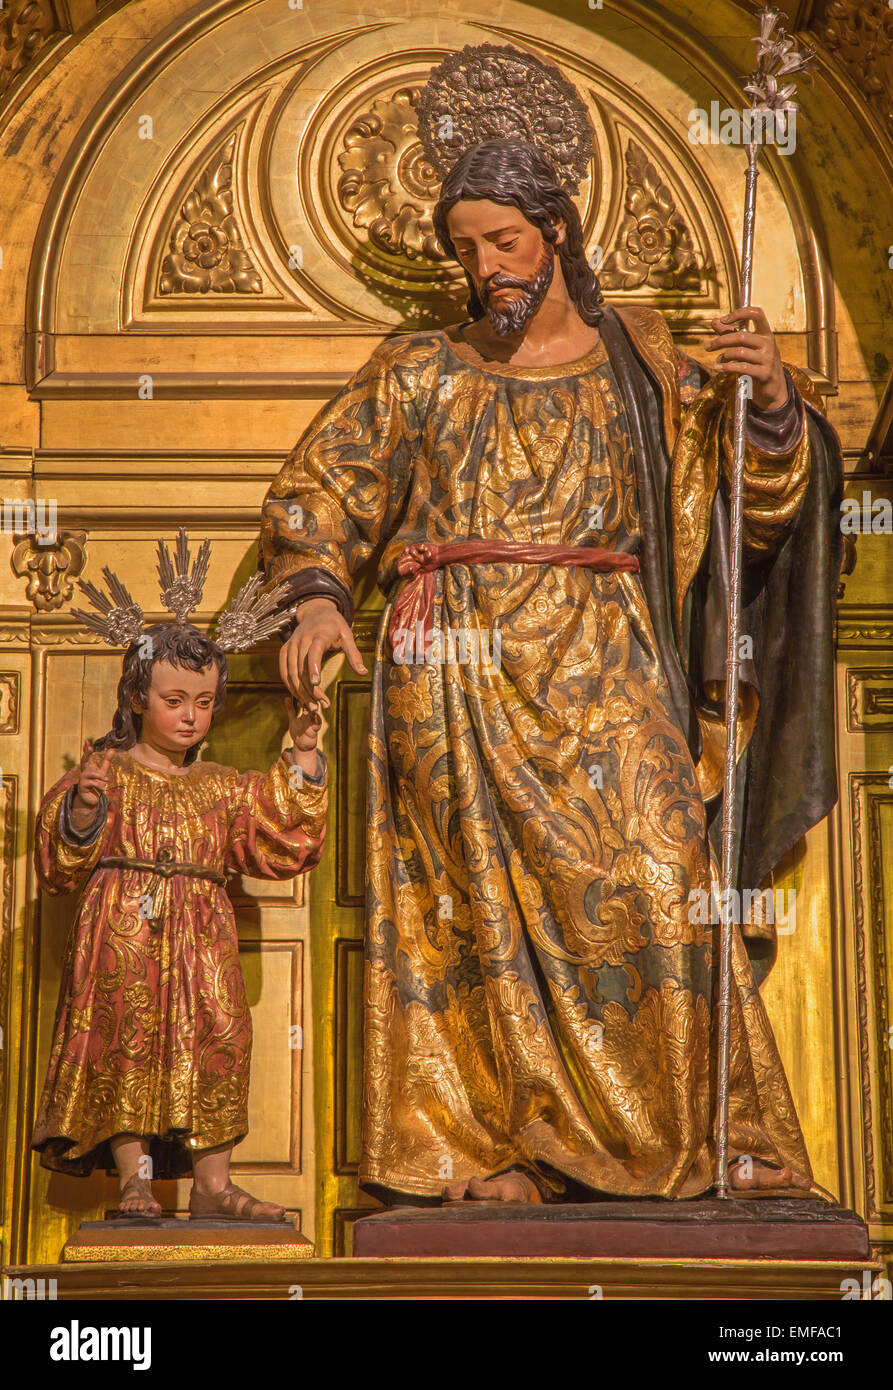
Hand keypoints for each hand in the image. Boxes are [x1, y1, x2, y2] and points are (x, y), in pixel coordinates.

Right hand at [73, 741, 113, 824]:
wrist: (92, 798)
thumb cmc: (97, 784)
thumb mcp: (103, 771)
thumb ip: (106, 761)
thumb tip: (112, 749)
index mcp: (88, 767)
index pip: (86, 756)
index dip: (86, 749)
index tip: (87, 740)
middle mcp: (84, 771)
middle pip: (84, 760)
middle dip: (87, 754)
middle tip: (90, 747)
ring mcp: (82, 779)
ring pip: (92, 774)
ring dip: (101, 777)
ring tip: (108, 781)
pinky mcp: (82, 786)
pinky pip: (93, 783)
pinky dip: (99, 785)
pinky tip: (102, 789)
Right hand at [279, 597, 365, 711]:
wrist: (315, 612)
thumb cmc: (334, 626)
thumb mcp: (347, 635)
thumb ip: (354, 654)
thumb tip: (363, 673)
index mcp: (319, 635)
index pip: (314, 652)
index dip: (313, 667)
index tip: (316, 683)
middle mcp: (302, 640)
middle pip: (301, 667)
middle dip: (309, 689)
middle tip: (319, 705)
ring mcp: (291, 645)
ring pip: (291, 672)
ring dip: (299, 691)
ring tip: (311, 706)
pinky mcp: (284, 650)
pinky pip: (284, 671)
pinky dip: (290, 685)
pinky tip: (299, 697)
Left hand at [286, 694, 321, 750]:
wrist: (302, 744)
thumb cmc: (298, 731)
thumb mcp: (293, 719)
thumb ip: (291, 709)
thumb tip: (286, 697)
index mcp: (306, 712)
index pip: (305, 702)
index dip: (303, 696)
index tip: (300, 689)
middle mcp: (311, 716)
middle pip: (312, 707)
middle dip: (309, 703)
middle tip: (305, 697)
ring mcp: (314, 723)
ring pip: (315, 715)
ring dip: (312, 712)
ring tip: (308, 709)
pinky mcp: (315, 730)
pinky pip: (317, 725)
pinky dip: (316, 722)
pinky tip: (314, 719)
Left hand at [707, 305, 787, 410]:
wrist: (773, 387)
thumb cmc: (758, 363)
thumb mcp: (747, 347)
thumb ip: (731, 333)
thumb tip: (714, 321)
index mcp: (765, 333)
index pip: (757, 314)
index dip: (739, 313)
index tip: (723, 319)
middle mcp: (768, 344)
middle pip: (742, 336)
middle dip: (721, 340)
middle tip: (708, 346)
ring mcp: (768, 359)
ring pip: (740, 352)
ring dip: (724, 356)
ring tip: (716, 360)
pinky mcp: (764, 373)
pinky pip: (743, 368)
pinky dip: (727, 367)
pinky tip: (719, 368)